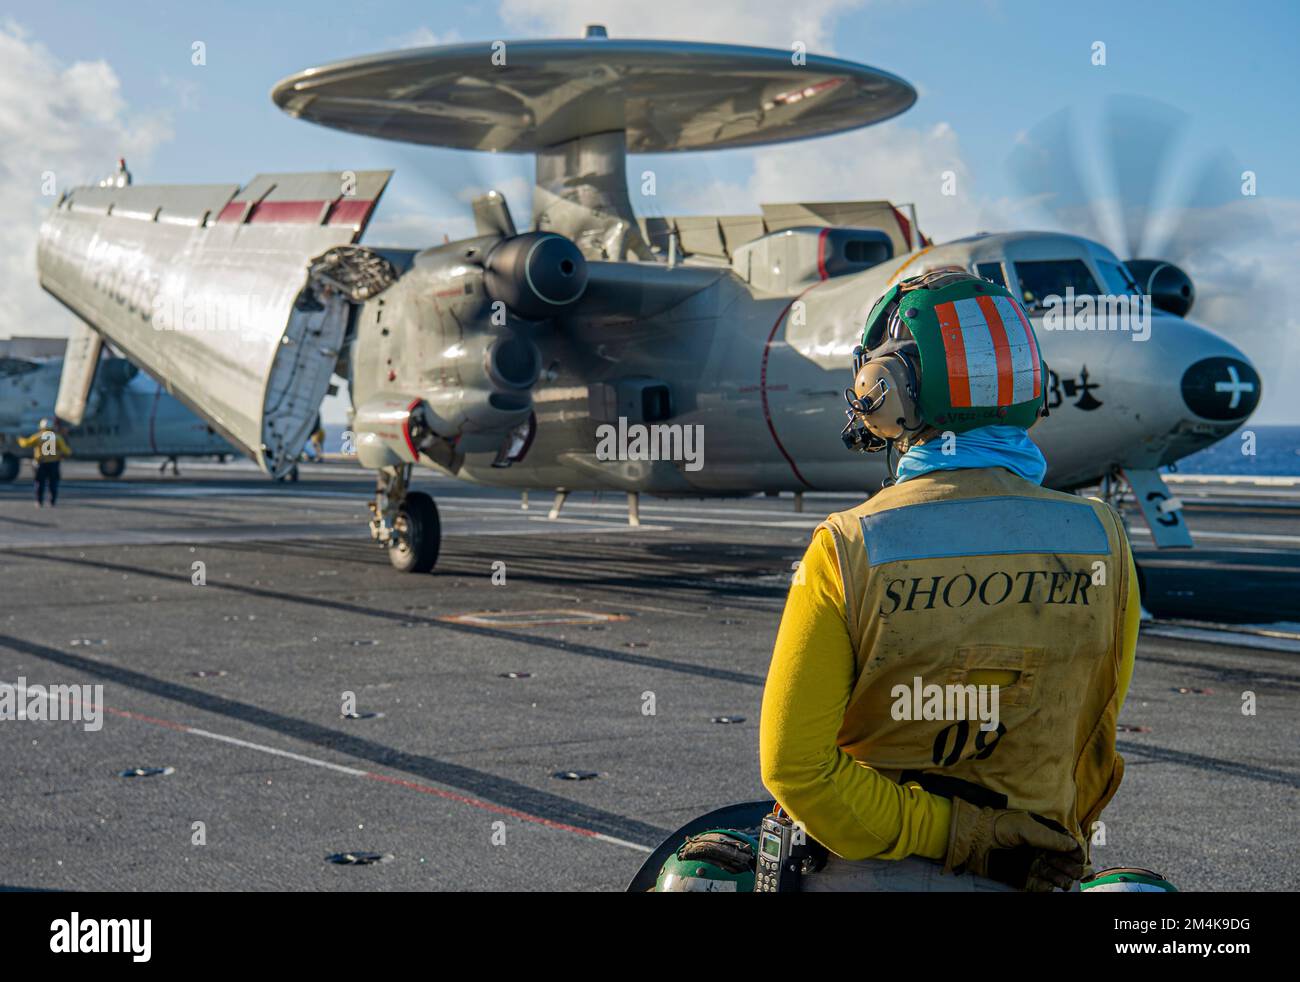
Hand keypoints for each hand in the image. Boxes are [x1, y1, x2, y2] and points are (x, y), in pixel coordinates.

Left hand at [944, 798, 1084, 890]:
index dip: (1073, 850)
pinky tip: (1051, 885)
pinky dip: (1047, 886)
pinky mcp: (1022, 877)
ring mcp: (1030, 863)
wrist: (974, 839)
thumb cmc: (998, 826)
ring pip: (1053, 873)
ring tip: (1065, 880)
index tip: (1080, 857)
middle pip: (1061, 860)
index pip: (1063, 843)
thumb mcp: (1025, 826)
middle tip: (1075, 871)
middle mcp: (1038, 848)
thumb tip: (1072, 844)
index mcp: (1040, 832)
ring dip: (1061, 877)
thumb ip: (1049, 837)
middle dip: (1070, 866)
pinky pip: (1039, 885)